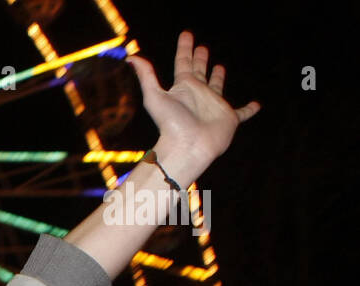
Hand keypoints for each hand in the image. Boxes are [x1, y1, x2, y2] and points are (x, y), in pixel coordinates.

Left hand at [126, 31, 259, 176]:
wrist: (187, 147)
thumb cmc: (170, 123)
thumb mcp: (154, 96)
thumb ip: (146, 76)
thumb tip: (131, 57)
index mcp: (183, 87)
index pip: (183, 63)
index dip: (185, 48)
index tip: (186, 35)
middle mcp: (198, 94)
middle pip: (200, 72)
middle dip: (201, 59)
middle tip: (203, 48)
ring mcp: (214, 106)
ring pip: (217, 87)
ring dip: (219, 78)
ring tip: (220, 67)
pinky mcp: (229, 118)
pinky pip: (242, 112)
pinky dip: (249, 109)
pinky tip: (256, 105)